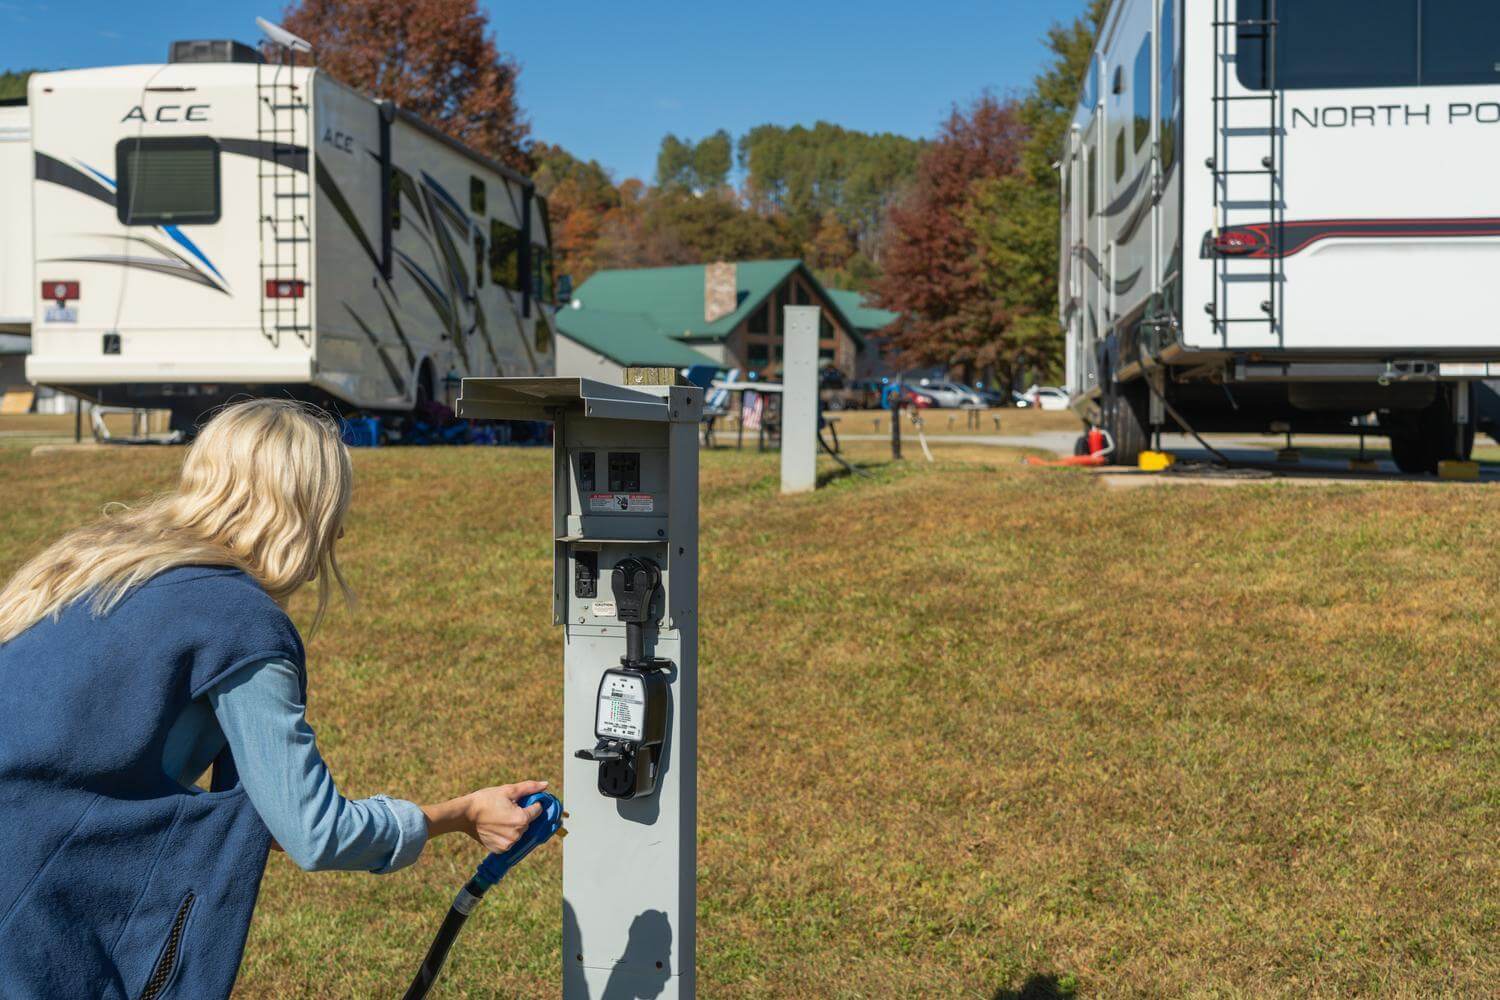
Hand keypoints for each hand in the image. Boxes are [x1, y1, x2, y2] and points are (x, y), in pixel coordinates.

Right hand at [420, 780, 549, 852]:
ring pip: (519, 833)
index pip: (537, 811)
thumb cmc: (486, 800)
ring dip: (514, 826)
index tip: (520, 802)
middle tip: (506, 809)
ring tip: (500, 818)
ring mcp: (508, 844)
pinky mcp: (500, 850)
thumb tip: (546, 785)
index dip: (531, 804)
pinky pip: (510, 842)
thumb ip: (529, 788)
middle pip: (527, 822)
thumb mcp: (508, 790)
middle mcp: (518, 834)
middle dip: (521, 815)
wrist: (464, 814)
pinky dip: (506, 835)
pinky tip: (496, 827)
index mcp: (522, 819)